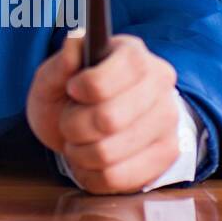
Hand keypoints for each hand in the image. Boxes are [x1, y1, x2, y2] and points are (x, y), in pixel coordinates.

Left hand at [27, 31, 181, 193]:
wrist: (89, 125)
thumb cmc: (69, 96)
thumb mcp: (52, 77)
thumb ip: (60, 63)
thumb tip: (74, 42)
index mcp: (132, 53)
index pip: (108, 78)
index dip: (83, 89)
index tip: (72, 89)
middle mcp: (159, 84)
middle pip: (108, 120)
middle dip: (74, 125)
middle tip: (69, 121)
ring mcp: (168, 121)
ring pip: (109, 153)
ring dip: (79, 152)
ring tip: (79, 141)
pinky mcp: (167, 155)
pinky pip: (117, 178)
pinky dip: (91, 174)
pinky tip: (89, 161)